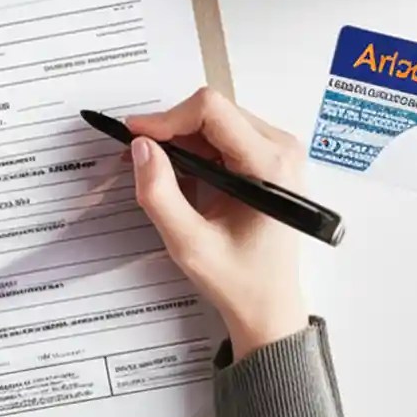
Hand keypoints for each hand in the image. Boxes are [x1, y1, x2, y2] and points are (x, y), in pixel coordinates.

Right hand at [126, 89, 308, 360]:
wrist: (270, 306)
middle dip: (170, 130)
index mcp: (270, 165)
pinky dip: (195, 150)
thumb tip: (140, 147)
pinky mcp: (270, 160)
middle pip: (213, 111)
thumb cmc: (237, 280)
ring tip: (156, 170)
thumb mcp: (188, 244)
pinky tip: (180, 177)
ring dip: (180, 140)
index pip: (211, 110)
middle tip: (138, 157)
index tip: (134, 138)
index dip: (167, 118)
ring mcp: (279, 152)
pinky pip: (224, 137)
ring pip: (216, 121)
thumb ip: (160, 194)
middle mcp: (282, 149)